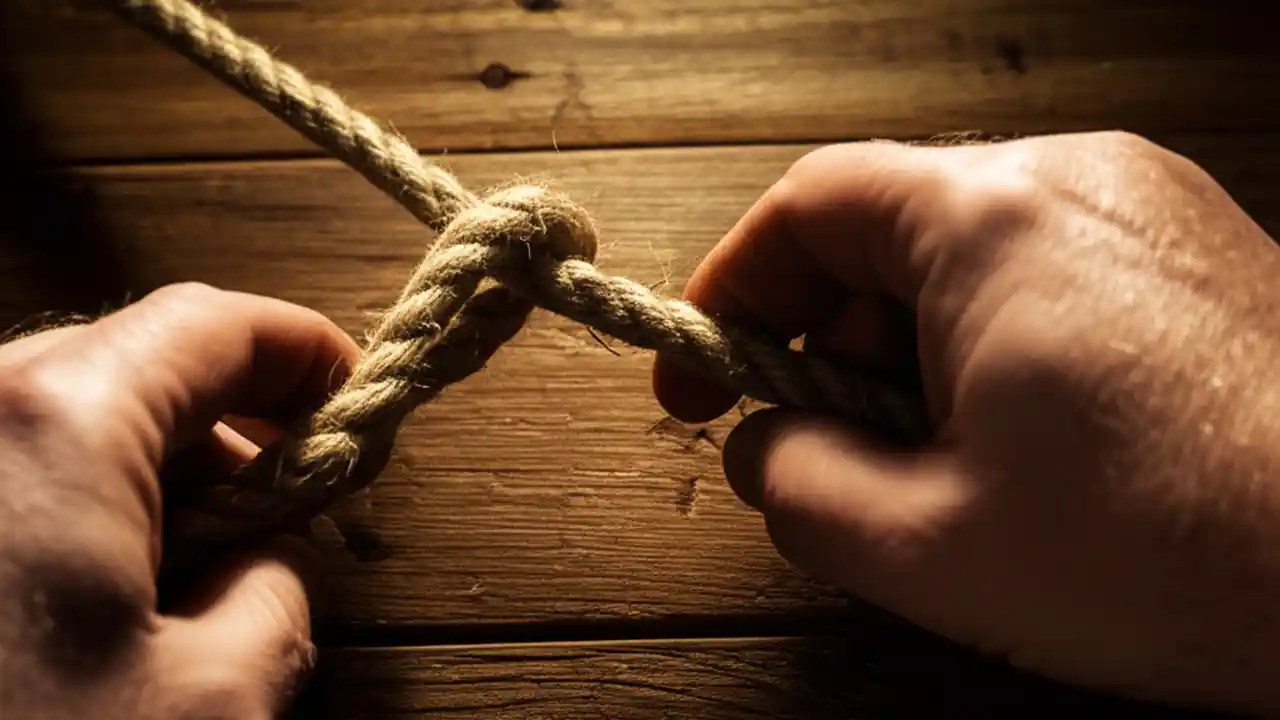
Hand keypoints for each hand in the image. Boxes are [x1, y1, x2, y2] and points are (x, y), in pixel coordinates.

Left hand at [0, 284, 358, 718]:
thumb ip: (276, 598)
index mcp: (52, 425)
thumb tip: (267, 565)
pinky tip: (106, 601)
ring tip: (200, 573)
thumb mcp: (214, 706)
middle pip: (135, 365)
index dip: (304, 351)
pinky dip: (74, 514)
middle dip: (233, 427)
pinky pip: (7, 480)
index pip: (213, 326)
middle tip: (291, 504)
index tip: (351, 394)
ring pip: (63, 424)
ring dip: (154, 477)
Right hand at [654, 132, 1279, 714]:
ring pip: (962, 263)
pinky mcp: (1191, 258)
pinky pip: (1041, 282)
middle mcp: (1075, 181)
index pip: (807, 207)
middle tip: (819, 449)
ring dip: (908, 363)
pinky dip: (988, 356)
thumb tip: (763, 446)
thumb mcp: (926, 546)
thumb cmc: (1187, 551)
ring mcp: (1145, 211)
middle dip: (827, 348)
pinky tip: (1016, 453)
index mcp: (994, 219)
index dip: (731, 289)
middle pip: (884, 236)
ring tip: (935, 472)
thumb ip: (793, 485)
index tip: (704, 368)